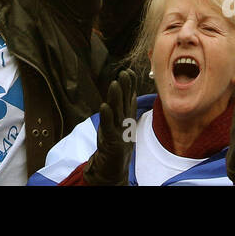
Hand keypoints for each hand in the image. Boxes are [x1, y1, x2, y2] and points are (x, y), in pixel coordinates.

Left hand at [83, 68, 135, 184]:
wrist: (115, 163)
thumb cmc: (117, 138)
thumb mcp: (122, 117)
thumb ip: (124, 101)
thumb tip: (127, 84)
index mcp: (128, 115)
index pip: (129, 97)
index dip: (129, 85)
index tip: (128, 71)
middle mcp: (125, 121)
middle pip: (125, 102)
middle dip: (125, 88)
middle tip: (124, 73)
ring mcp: (119, 130)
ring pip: (117, 111)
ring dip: (116, 98)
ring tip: (114, 84)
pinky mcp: (112, 140)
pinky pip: (108, 126)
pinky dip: (106, 116)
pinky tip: (104, 106)